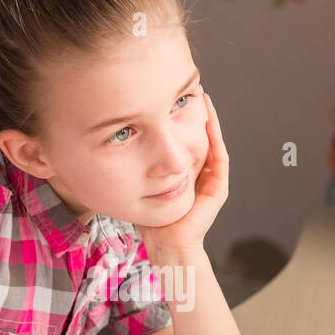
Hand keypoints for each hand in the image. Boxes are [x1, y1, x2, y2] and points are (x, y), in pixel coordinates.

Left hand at [138, 91, 228, 257]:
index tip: (168, 97)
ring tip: (202, 96)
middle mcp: (199, 173)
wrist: (165, 246)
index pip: (184, 140)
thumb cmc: (150, 222)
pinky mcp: (217, 188)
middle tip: (188, 88)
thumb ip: (135, 168)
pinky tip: (208, 119)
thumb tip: (114, 146)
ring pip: (211, 142)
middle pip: (199, 136)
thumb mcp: (139, 185)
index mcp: (183, 173)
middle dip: (194, 113)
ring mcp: (211, 180)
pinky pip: (219, 157)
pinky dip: (215, 137)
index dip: (178, 119)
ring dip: (208, 119)